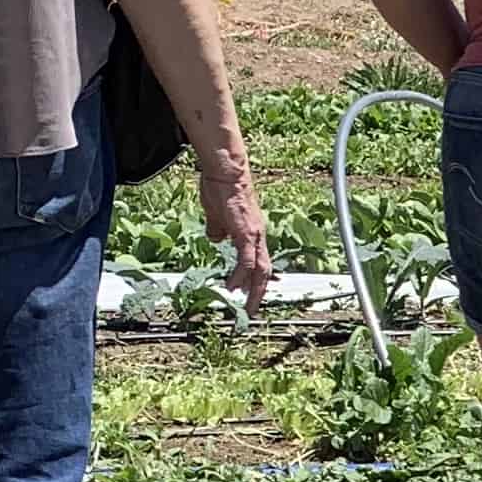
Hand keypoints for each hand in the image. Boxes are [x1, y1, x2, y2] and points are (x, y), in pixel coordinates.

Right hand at [197, 155, 270, 307]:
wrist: (226, 171)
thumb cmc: (221, 188)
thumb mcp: (217, 215)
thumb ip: (218, 229)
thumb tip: (216, 240)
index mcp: (253, 233)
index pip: (259, 262)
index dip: (256, 280)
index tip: (249, 295)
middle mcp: (258, 236)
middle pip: (265, 271)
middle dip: (259, 293)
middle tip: (252, 310)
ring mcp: (254, 235)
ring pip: (260, 269)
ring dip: (253, 290)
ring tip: (245, 306)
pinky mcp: (246, 233)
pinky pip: (246, 260)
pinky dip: (241, 276)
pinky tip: (233, 287)